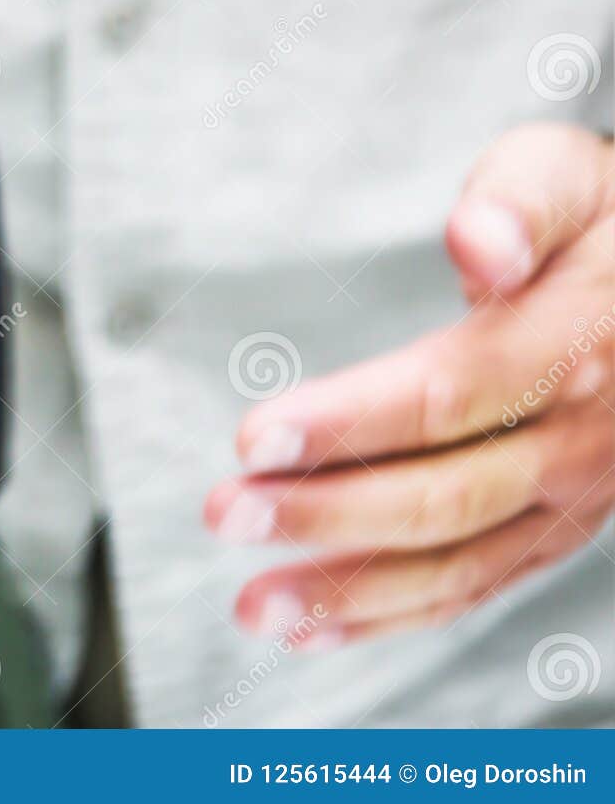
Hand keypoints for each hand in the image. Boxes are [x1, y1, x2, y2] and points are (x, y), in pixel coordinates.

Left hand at [206, 123, 613, 646]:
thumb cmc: (595, 221)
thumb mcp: (567, 175)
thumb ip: (518, 201)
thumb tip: (479, 242)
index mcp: (581, 340)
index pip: (453, 392)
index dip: (349, 421)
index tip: (251, 435)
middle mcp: (584, 436)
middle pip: (445, 494)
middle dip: (325, 513)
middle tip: (224, 512)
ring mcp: (574, 497)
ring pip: (455, 562)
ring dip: (346, 591)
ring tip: (250, 606)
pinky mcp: (555, 531)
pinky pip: (473, 588)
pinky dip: (390, 616)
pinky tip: (312, 627)